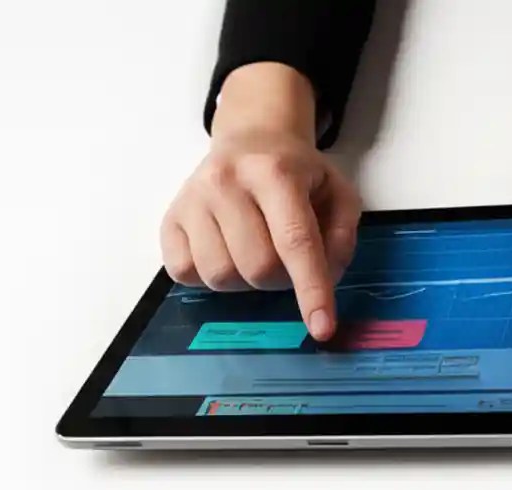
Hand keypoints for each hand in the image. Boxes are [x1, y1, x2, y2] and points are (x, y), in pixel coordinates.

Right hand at [160, 62, 360, 340]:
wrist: (251, 139)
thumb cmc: (298, 173)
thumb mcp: (338, 193)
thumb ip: (341, 237)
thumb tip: (324, 280)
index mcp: (275, 172)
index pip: (295, 242)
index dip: (312, 290)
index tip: (323, 329)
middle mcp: (226, 182)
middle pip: (258, 268)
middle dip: (280, 279)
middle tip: (285, 258)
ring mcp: (191, 199)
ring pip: (220, 277)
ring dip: (245, 280)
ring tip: (254, 250)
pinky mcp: (169, 218)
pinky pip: (185, 273)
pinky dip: (209, 277)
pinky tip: (226, 251)